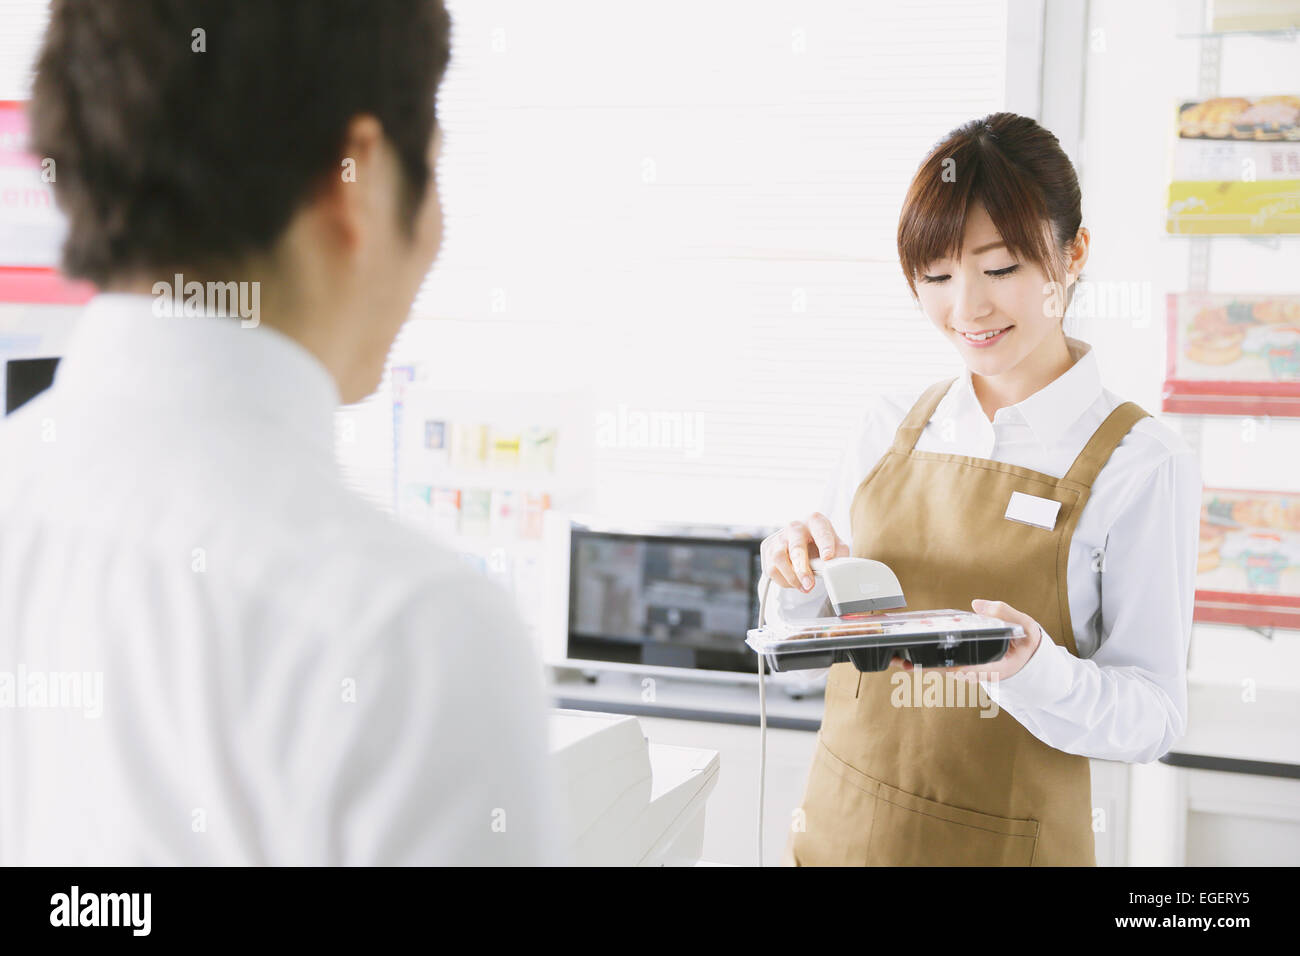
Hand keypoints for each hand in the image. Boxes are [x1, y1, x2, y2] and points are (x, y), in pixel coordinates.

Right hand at [760, 513, 849, 591]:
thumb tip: (836, 569)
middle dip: (802, 568)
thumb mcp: (837, 547)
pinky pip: (771, 569)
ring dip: (791, 577)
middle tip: (809, 584)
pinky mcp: (768, 549)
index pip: (821, 532)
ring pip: (778, 558)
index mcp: (815, 522)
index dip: (825, 545)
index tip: (828, 557)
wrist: (806, 543)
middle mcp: (795, 527)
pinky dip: (783, 580)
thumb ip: (840, 557)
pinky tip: (795, 582)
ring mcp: (779, 537)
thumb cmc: (822, 544)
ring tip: (804, 587)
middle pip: (796, 546)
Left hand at [888, 599, 1043, 680]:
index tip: (930, 666)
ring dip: (921, 665)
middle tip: (902, 662)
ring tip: (897, 660)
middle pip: (948, 671)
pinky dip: (926, 659)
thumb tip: (977, 605)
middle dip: (926, 667)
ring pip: (942, 670)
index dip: (949, 668)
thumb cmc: (1026, 643)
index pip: (969, 669)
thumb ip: (1004, 613)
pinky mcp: (963, 666)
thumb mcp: (1025, 627)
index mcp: (995, 667)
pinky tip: (907, 654)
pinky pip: (943, 664)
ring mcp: (969, 671)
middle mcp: (979, 672)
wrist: (1029, 659)